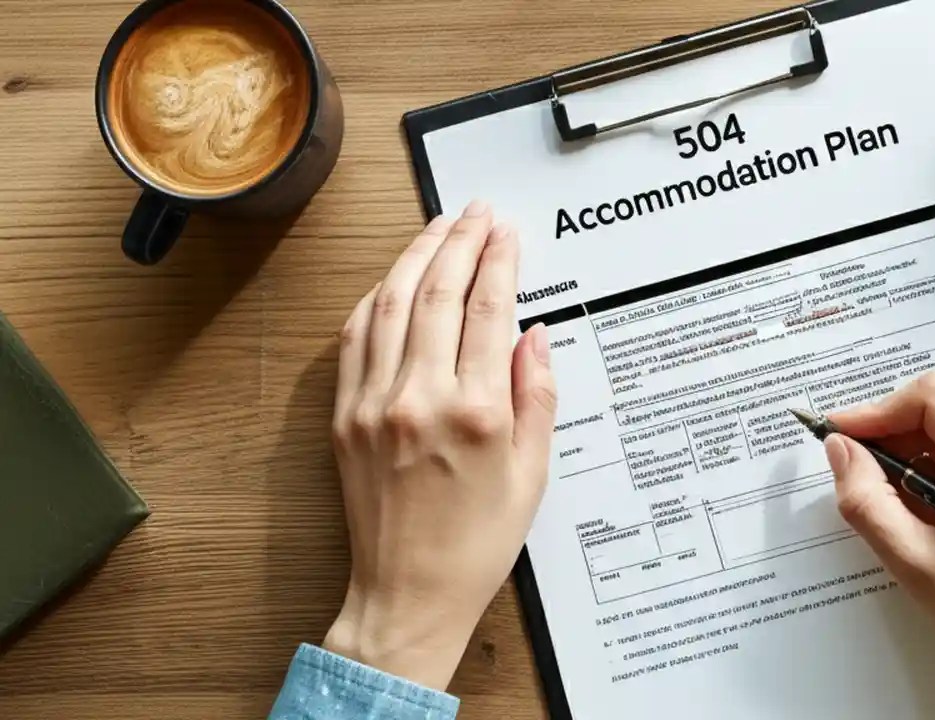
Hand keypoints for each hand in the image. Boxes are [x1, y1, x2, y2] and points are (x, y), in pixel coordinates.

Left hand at [323, 201, 556, 689]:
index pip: (487, 310)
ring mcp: (374, 405)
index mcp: (476, 414)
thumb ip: (536, 395)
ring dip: (415, 257)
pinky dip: (375, 299)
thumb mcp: (532, 474)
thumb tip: (532, 334)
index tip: (506, 232)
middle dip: (459, 241)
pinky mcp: (344, 417)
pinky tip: (394, 280)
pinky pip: (355, 338)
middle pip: (436, 293)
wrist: (408, 594)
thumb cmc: (476, 545)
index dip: (498, 260)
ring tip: (438, 227)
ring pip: (390, 304)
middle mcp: (420, 399)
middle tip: (476, 213)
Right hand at [824, 372, 934, 719]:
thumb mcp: (917, 565)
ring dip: (908, 448)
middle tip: (856, 469)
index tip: (840, 437)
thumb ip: (869, 502)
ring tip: (889, 497)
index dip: (879, 409)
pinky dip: (930, 463)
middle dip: (889, 428)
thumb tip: (839, 448)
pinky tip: (920, 505)